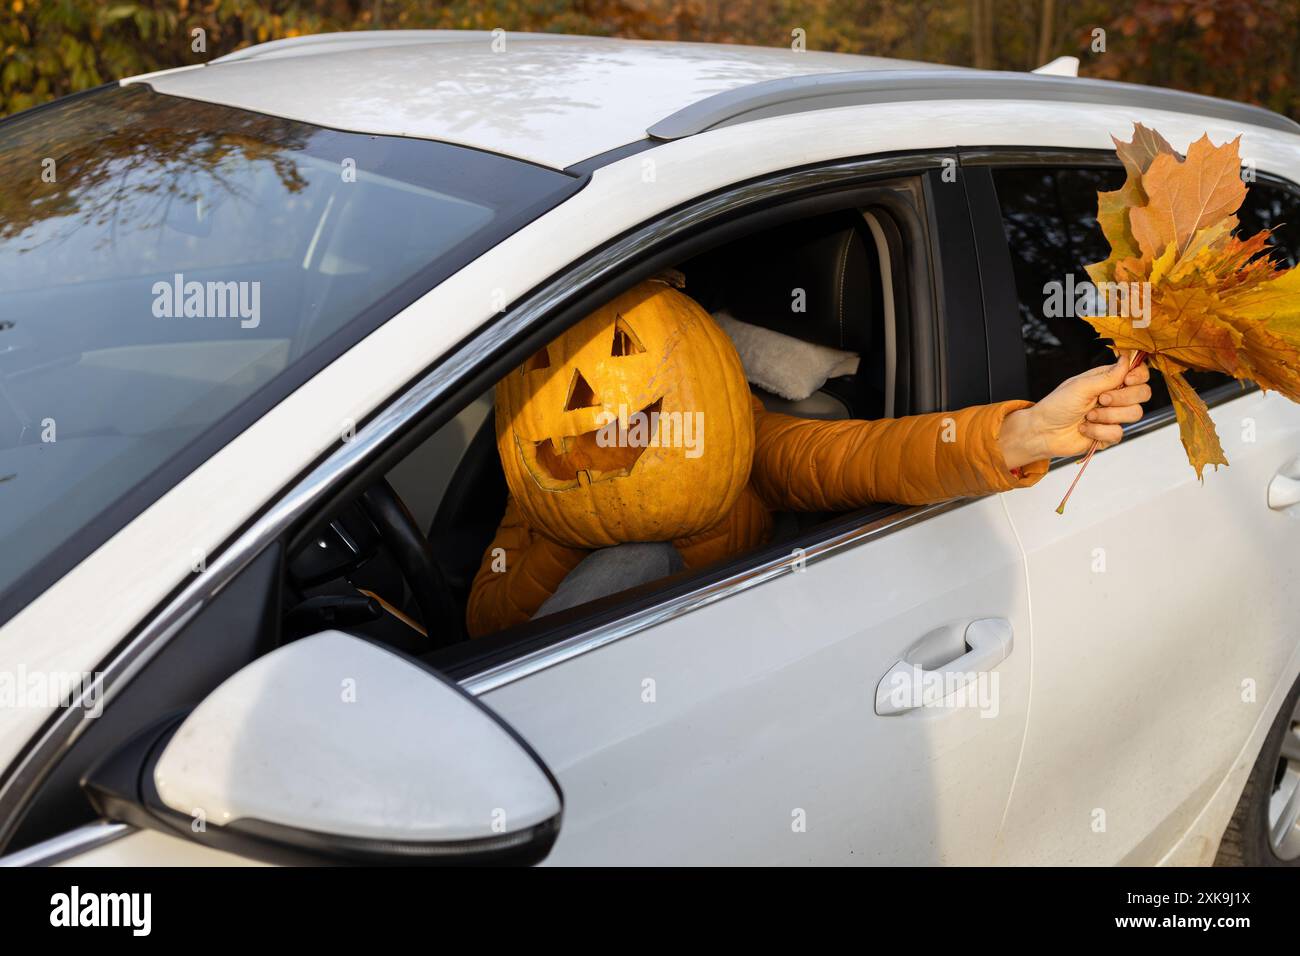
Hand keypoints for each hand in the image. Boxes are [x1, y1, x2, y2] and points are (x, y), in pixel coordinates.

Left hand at [998, 351, 1151, 469]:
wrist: (1043, 432)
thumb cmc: (1057, 406)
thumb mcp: (1081, 386)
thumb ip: (1108, 376)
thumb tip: (1126, 359)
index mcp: (1107, 380)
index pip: (1138, 374)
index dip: (1138, 376)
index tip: (1128, 380)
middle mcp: (1114, 396)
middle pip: (1143, 393)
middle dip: (1122, 398)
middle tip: (1101, 400)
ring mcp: (1113, 416)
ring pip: (1134, 414)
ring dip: (1108, 415)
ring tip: (1088, 416)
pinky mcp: (1108, 434)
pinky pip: (1119, 433)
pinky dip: (1099, 431)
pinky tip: (1084, 429)